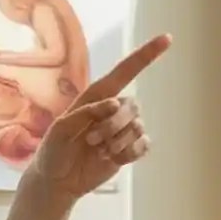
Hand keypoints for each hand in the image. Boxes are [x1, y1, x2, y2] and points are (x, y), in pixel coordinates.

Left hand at [24, 34, 171, 198]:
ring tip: (98, 151)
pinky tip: (112, 159)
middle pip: (133, 106)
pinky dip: (129, 153)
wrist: (57, 180)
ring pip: (138, 127)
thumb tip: (115, 103)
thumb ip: (87, 112)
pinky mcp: (128, 149)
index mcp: (97, 97)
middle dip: (114, 125)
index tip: (166, 39)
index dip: (146, 55)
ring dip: (118, 141)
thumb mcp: (61, 128)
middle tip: (92, 140)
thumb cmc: (54, 150)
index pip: (126, 71)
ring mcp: (123, 130)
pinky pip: (144, 145)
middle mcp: (113, 110)